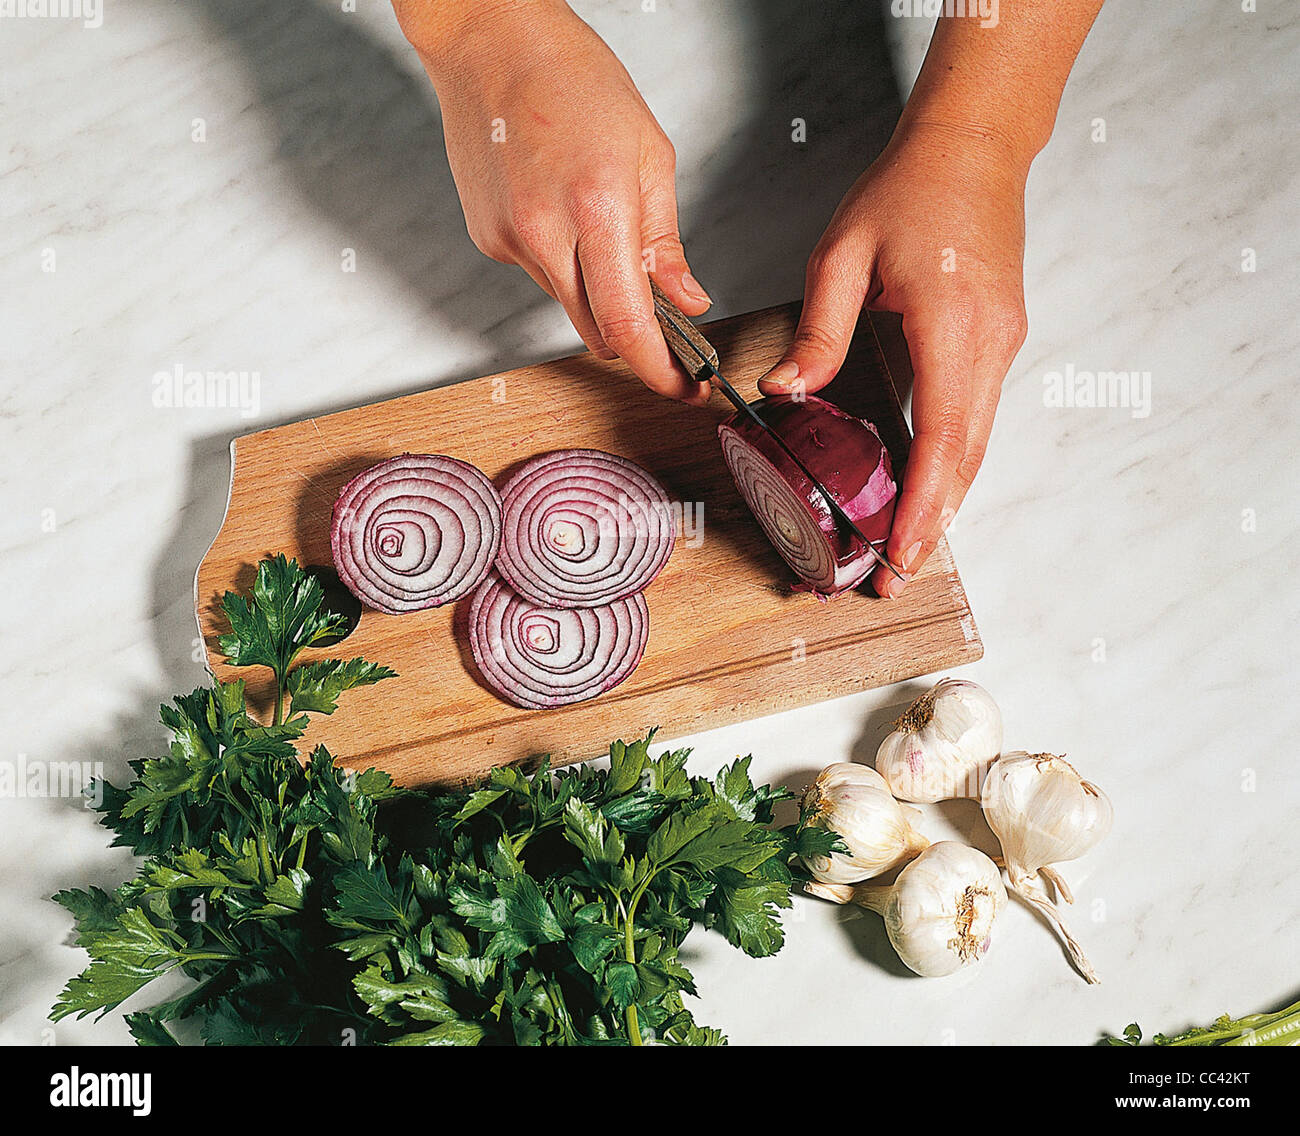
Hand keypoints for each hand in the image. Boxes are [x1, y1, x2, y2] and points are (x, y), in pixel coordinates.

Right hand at [397, 0, 710, 402]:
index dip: (661, 371)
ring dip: (597, 292)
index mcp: (597, 207)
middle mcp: (546, 233)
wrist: (489, 43)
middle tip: (666, 327)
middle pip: (598, 331)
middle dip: (635, 339)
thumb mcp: (648, 153)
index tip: (684, 388)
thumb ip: (666, 241)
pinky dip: (564, 264)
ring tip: (603, 229)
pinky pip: (541, 277)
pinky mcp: (490, 240)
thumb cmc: (571, 79)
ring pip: (570, 306)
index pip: (629, 324)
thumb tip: (687, 300)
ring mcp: (511, 241)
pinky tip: (563, 212)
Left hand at [758, 121, 1029, 596]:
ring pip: (976, 444)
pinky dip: (952, 464)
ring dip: (945, 501)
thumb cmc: (910, 187)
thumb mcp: (844, 252)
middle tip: (897, 575)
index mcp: (952, 324)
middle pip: (967, 457)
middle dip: (933, 523)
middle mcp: (989, 344)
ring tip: (909, 549)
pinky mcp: (997, 341)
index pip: (942, 435)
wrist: (973, 145)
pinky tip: (927, 489)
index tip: (902, 550)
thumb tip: (788, 391)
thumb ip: (820, 329)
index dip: (922, 501)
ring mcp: (1002, 345)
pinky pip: (974, 418)